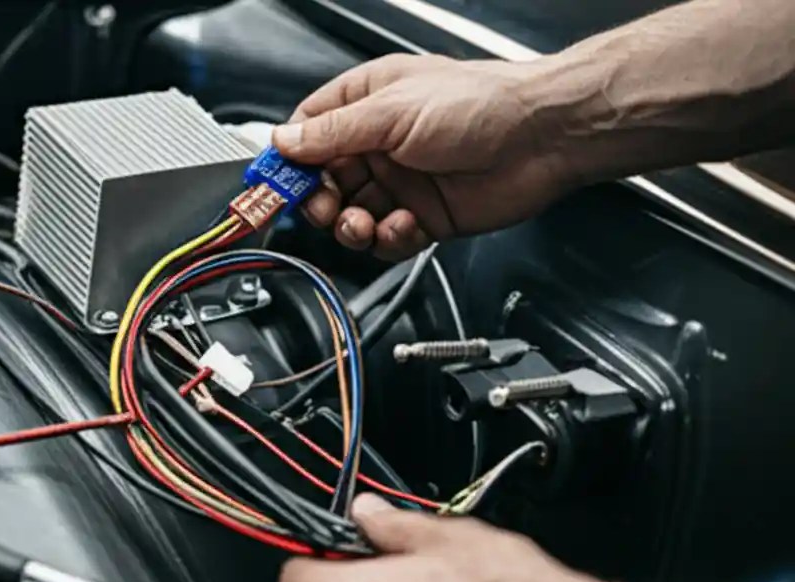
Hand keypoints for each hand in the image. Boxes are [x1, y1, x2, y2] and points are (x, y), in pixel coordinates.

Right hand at [273, 54, 576, 259]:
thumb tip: (284, 142)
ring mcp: (400, 182)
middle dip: (319, 203)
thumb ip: (333, 132)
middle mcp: (379, 144)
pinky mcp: (422, 217)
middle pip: (322, 184)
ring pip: (351, 217)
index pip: (307, 134)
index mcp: (366, 105)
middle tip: (326, 209)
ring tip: (363, 223)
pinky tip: (405, 225)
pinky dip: (389, 239)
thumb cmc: (482, 104)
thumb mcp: (393, 111)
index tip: (275, 185)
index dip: (288, 162)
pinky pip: (386, 239)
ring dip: (351, 227)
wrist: (544, 138)